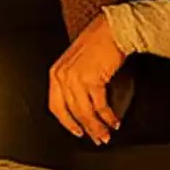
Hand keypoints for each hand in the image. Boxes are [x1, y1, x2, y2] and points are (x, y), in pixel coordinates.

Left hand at [48, 14, 125, 144]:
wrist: (112, 30)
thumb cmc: (98, 42)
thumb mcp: (77, 64)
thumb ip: (74, 83)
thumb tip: (83, 107)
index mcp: (56, 73)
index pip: (56, 106)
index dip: (67, 122)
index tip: (77, 131)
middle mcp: (62, 77)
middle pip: (72, 112)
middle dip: (86, 129)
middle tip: (97, 139)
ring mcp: (75, 79)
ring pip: (85, 112)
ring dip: (98, 127)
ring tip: (106, 135)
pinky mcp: (91, 80)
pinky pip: (99, 106)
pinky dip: (107, 117)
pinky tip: (113, 121)